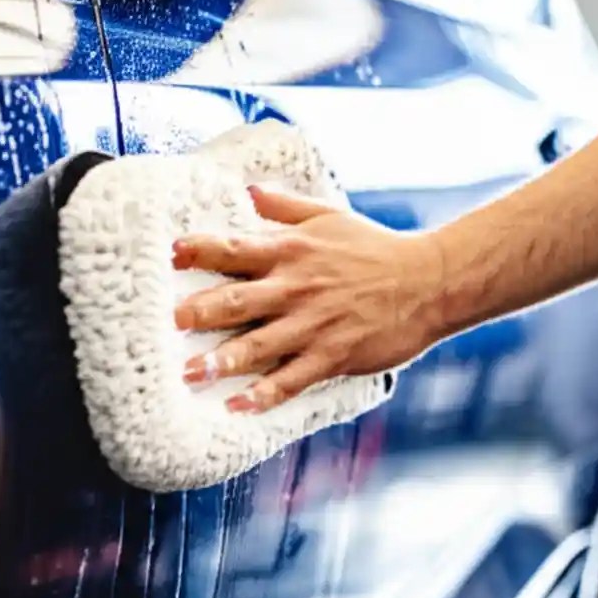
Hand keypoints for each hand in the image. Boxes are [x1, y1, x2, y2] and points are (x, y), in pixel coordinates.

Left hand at [173, 186, 444, 412]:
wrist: (428, 281)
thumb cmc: (377, 248)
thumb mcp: (330, 217)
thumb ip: (286, 207)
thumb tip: (249, 191)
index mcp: (292, 251)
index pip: (237, 248)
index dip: (201, 249)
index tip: (171, 253)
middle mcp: (296, 288)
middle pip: (239, 300)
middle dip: (201, 311)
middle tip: (170, 322)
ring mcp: (314, 325)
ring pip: (259, 344)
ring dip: (223, 359)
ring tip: (191, 373)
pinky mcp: (333, 355)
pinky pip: (292, 378)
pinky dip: (265, 394)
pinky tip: (238, 406)